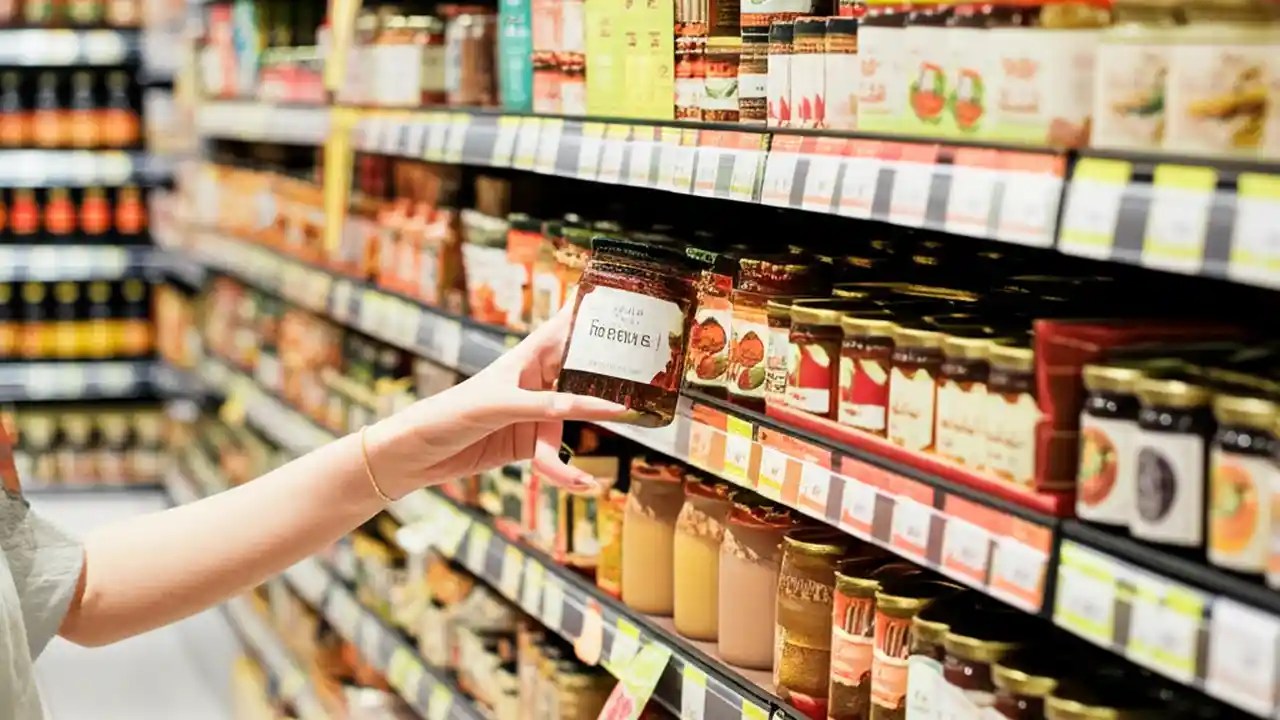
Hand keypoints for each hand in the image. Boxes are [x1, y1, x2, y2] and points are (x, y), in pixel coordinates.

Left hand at [365, 305, 626, 497]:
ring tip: (587, 480)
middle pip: (582, 376)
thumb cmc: (449, 413)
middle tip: (646, 382)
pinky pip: (555, 458)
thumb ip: (549, 406)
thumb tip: (597, 407)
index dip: (593, 312)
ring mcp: (534, 414)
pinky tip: (579, 486)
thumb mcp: (502, 406)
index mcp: (526, 357)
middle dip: (609, 383)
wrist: (414, 456)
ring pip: (570, 427)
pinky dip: (564, 473)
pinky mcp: (528, 443)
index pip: (566, 326)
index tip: (626, 297)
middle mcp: (536, 381)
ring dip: (572, 454)